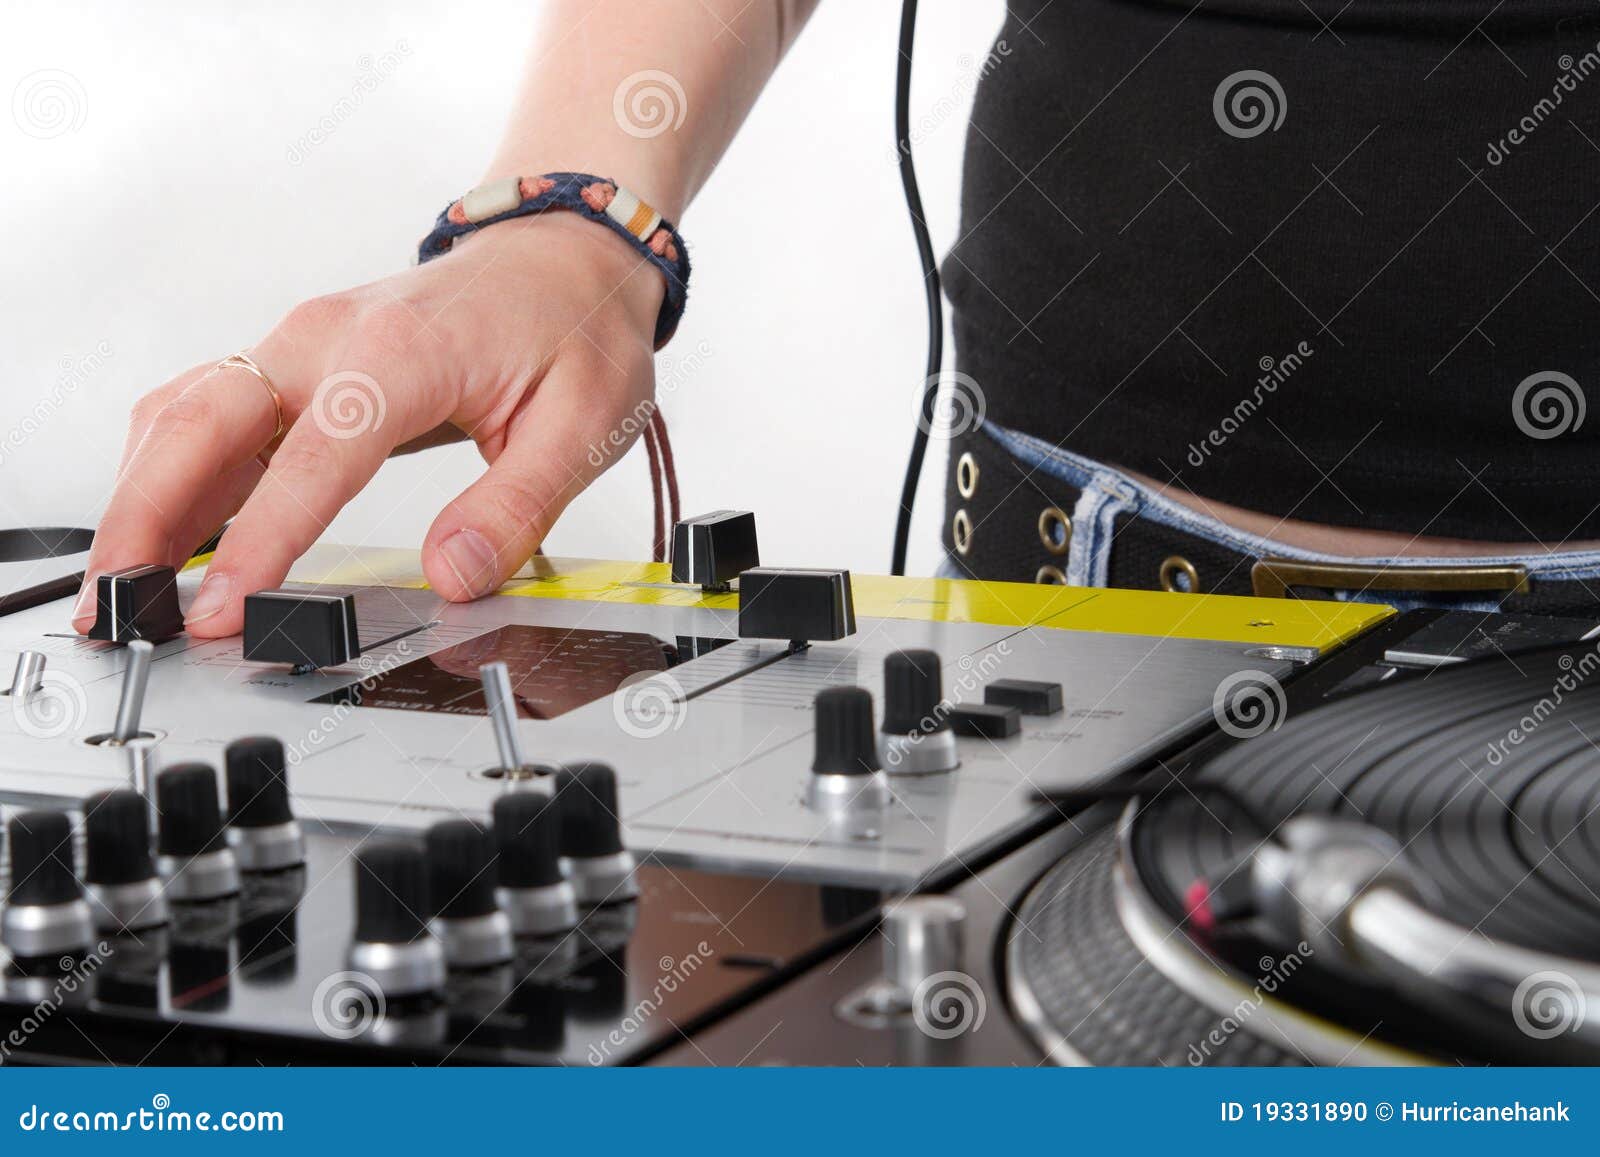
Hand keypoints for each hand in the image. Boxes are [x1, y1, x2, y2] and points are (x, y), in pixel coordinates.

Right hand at [73, 211, 663, 637]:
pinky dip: (172, 475)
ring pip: (185, 414)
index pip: (312, 456)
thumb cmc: (574, 329)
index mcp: (401, 352)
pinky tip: (167, 538)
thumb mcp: (583, 425)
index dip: (262, 540)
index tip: (224, 609)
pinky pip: (208, 413)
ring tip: (123, 587)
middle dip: (144, 515)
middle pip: (200, 420)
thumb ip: (516, 507)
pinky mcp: (294, 363)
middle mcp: (327, 337)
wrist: (562, 255)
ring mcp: (299, 344)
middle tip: (117, 606)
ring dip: (141, 497)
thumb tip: (452, 577)